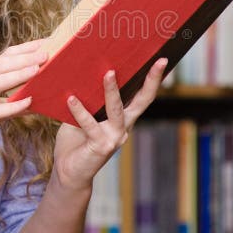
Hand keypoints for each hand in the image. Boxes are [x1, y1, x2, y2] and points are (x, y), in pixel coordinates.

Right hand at [0, 40, 46, 161]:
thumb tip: (32, 102)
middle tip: (47, 53)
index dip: (24, 49)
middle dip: (25, 57)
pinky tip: (26, 103)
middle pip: (1, 65)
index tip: (45, 42)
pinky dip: (9, 106)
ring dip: (17, 74)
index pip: (4, 58)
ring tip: (37, 70)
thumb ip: (6, 106)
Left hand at [52, 58, 167, 191]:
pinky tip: (71, 99)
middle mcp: (124, 127)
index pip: (142, 96)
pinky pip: (90, 125)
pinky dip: (80, 111)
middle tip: (159, 61)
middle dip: (152, 80)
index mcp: (123, 118)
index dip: (153, 79)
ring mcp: (114, 137)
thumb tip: (84, 71)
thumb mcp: (85, 114)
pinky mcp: (100, 146)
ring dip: (112, 91)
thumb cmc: (76, 140)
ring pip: (117, 110)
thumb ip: (89, 99)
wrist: (69, 172)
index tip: (162, 59)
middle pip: (142, 101)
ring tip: (108, 73)